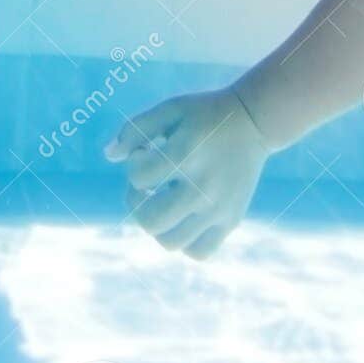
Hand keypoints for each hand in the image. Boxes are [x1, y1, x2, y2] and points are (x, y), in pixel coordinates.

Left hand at [104, 88, 269, 259]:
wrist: (254, 120)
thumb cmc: (204, 114)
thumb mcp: (169, 110)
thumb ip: (134, 129)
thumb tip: (109, 156)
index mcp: (187, 153)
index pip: (139, 177)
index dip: (134, 163)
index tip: (147, 149)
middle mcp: (204, 186)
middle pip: (150, 221)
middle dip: (136, 203)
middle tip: (145, 185)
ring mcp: (220, 208)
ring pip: (171, 242)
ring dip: (157, 224)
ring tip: (163, 200)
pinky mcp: (231, 220)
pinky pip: (199, 252)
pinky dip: (183, 241)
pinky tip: (182, 216)